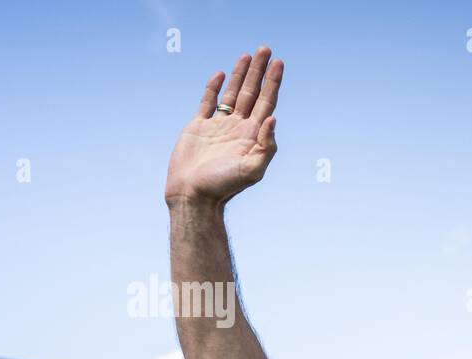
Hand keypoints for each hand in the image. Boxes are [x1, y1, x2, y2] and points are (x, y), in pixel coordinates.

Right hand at [165, 46, 282, 205]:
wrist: (193, 195)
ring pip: (232, 94)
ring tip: (247, 55)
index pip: (267, 102)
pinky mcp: (199, 127)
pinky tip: (220, 74)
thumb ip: (266, 147)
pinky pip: (208, 102)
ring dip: (240, 74)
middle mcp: (238, 128)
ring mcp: (219, 126)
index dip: (273, 82)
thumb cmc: (223, 186)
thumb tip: (273, 119)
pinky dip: (214, 88)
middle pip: (252, 92)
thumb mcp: (251, 170)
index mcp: (253, 135)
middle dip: (259, 71)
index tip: (278, 62)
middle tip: (265, 48)